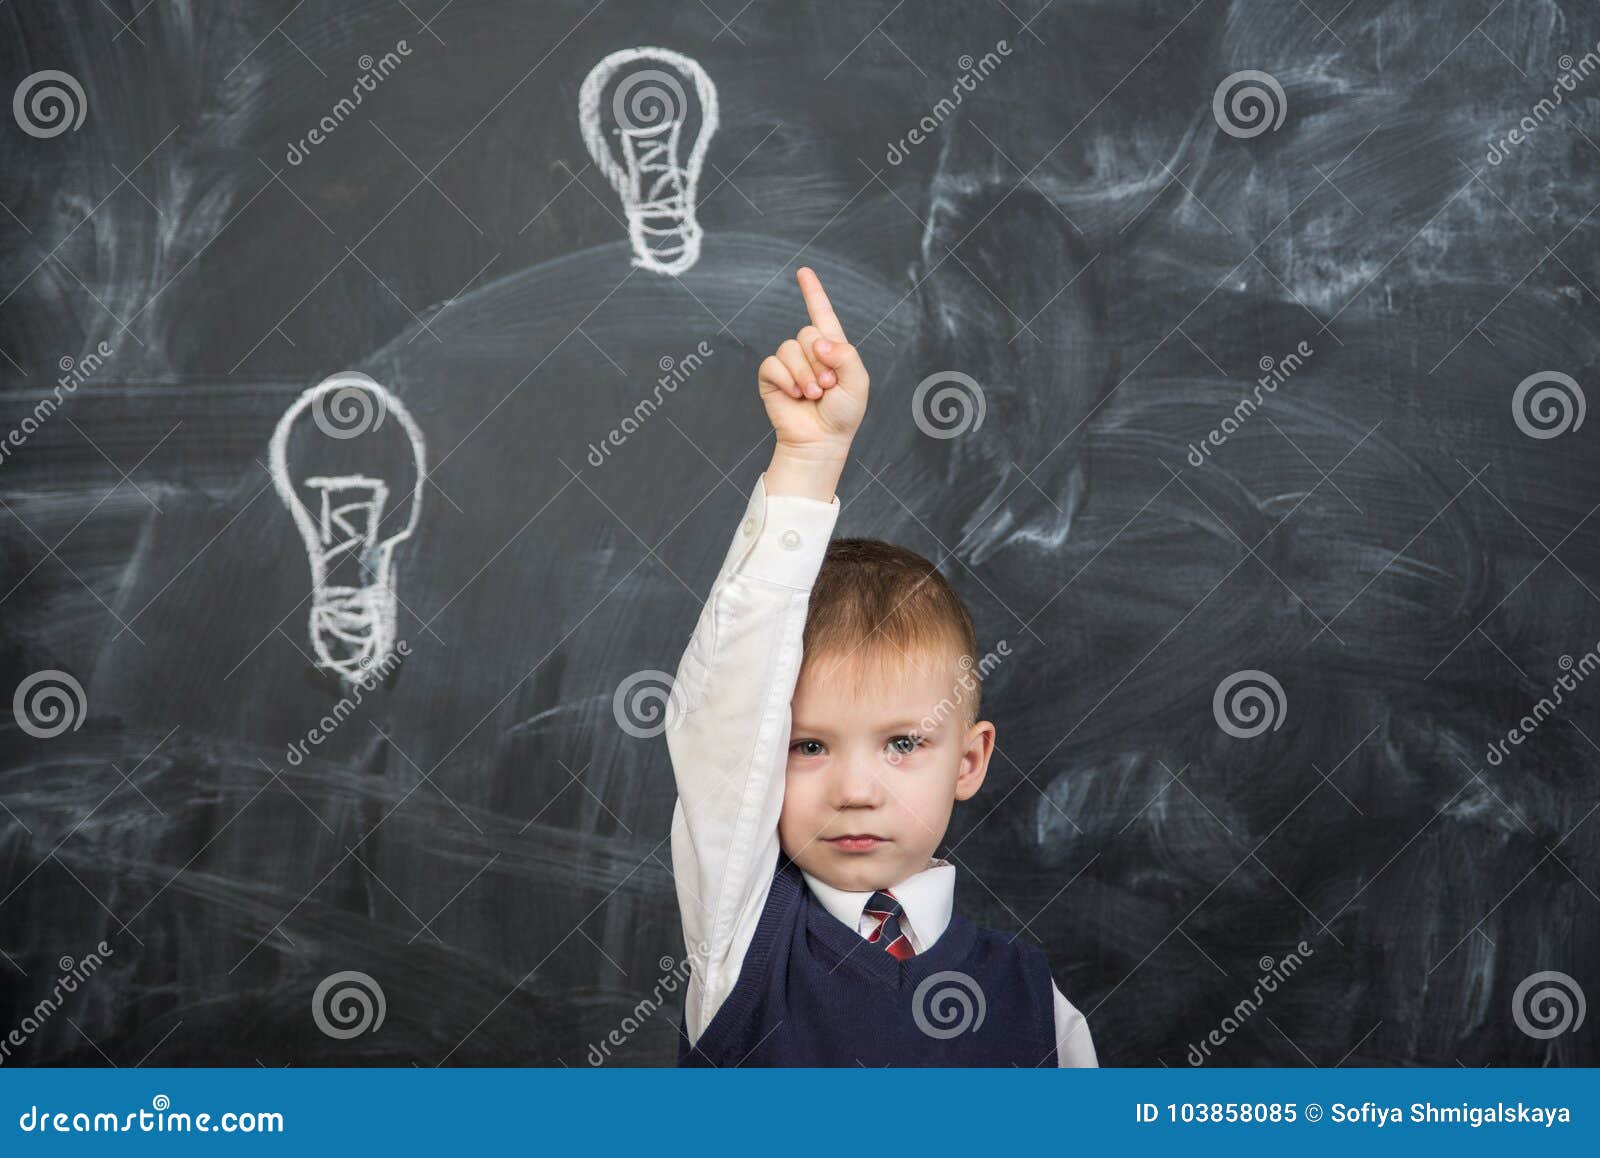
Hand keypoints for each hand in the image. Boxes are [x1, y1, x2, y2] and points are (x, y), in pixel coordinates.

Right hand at [757, 267, 869, 457]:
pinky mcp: (772, 377)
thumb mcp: (858, 382)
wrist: (821, 440)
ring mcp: (789, 364)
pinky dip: (786, 380)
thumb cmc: (843, 414)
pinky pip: (773, 364)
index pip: (821, 313)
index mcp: (832, 348)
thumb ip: (845, 355)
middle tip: (827, 387)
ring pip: (790, 349)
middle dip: (819, 362)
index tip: (803, 272)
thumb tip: (817, 341)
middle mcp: (809, 352)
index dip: (812, 292)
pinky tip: (795, 395)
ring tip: (813, 395)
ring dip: (804, 375)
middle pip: (806, 332)